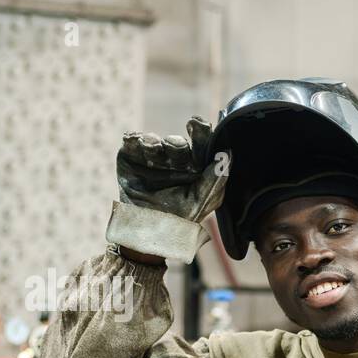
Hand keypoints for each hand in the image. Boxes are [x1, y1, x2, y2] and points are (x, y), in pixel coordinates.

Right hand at [106, 117, 229, 262]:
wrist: (147, 232)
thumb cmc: (180, 218)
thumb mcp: (200, 202)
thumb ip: (214, 180)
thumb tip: (227, 155)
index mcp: (195, 166)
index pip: (201, 145)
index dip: (201, 132)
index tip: (198, 125)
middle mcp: (174, 159)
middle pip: (178, 143)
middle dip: (177, 143)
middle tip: (178, 143)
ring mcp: (151, 157)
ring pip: (154, 141)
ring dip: (154, 143)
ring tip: (153, 149)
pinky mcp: (130, 157)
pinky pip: (132, 141)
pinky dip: (134, 139)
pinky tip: (136, 141)